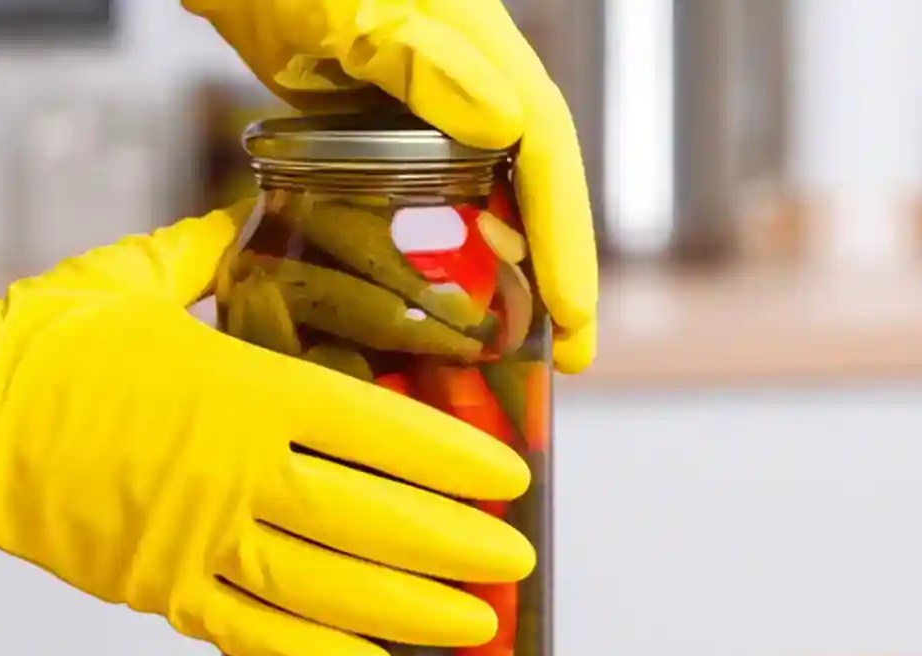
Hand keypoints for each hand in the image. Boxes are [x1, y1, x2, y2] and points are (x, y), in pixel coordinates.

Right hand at [0, 202, 534, 655]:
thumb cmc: (50, 336)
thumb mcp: (144, 274)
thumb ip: (214, 248)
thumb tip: (254, 212)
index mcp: (244, 385)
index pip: (378, 427)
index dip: (452, 459)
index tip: (508, 477)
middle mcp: (234, 467)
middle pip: (371, 517)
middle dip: (455, 544)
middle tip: (515, 561)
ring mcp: (194, 534)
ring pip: (324, 585)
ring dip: (409, 607)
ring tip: (475, 620)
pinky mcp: (155, 585)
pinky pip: (250, 630)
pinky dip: (317, 652)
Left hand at [185, 0, 597, 371]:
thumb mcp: (349, 10)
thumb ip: (418, 56)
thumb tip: (507, 122)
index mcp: (480, 49)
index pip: (543, 146)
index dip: (563, 231)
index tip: (572, 308)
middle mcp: (472, 81)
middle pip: (532, 185)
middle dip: (556, 272)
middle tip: (572, 355)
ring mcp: (433, 109)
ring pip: (490, 199)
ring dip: (509, 273)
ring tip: (523, 348)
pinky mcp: (391, 132)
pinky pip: (438, 200)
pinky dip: (451, 252)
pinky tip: (447, 301)